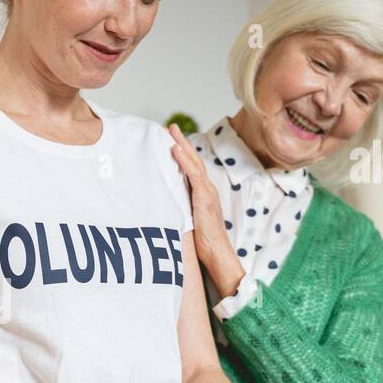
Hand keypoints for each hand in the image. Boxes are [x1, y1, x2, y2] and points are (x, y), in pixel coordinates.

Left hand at [166, 123, 244, 299]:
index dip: (182, 153)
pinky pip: (194, 176)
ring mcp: (207, 193)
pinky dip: (185, 162)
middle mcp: (207, 190)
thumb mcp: (188, 221)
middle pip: (193, 160)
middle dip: (181, 142)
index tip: (169, 139)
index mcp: (203, 194)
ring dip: (182, 146)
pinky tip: (175, 151)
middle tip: (169, 127)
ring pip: (194, 163)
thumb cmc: (203, 242)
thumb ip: (181, 209)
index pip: (192, 168)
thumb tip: (165, 204)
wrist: (217, 254)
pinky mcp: (205, 199)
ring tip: (170, 132)